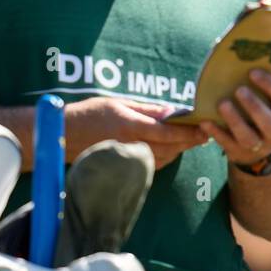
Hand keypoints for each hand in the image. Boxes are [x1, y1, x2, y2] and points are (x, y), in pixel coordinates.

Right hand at [64, 96, 207, 169]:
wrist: (64, 135)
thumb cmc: (91, 113)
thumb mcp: (119, 103)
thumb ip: (147, 110)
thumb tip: (172, 112)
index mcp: (130, 126)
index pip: (167, 132)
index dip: (188, 132)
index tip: (204, 128)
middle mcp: (130, 144)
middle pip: (170, 147)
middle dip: (190, 142)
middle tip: (206, 135)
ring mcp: (128, 158)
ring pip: (164, 158)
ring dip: (180, 149)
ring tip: (193, 140)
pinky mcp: (125, 167)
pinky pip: (153, 164)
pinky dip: (167, 156)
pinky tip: (173, 148)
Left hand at [199, 69, 270, 165]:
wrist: (258, 152)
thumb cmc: (260, 114)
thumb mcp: (268, 102)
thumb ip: (262, 82)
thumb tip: (243, 50)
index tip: (252, 72)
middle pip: (269, 123)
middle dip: (255, 106)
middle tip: (239, 90)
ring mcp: (258, 146)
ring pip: (248, 137)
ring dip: (235, 120)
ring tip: (222, 104)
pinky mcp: (238, 153)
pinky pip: (227, 144)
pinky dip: (216, 132)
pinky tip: (205, 121)